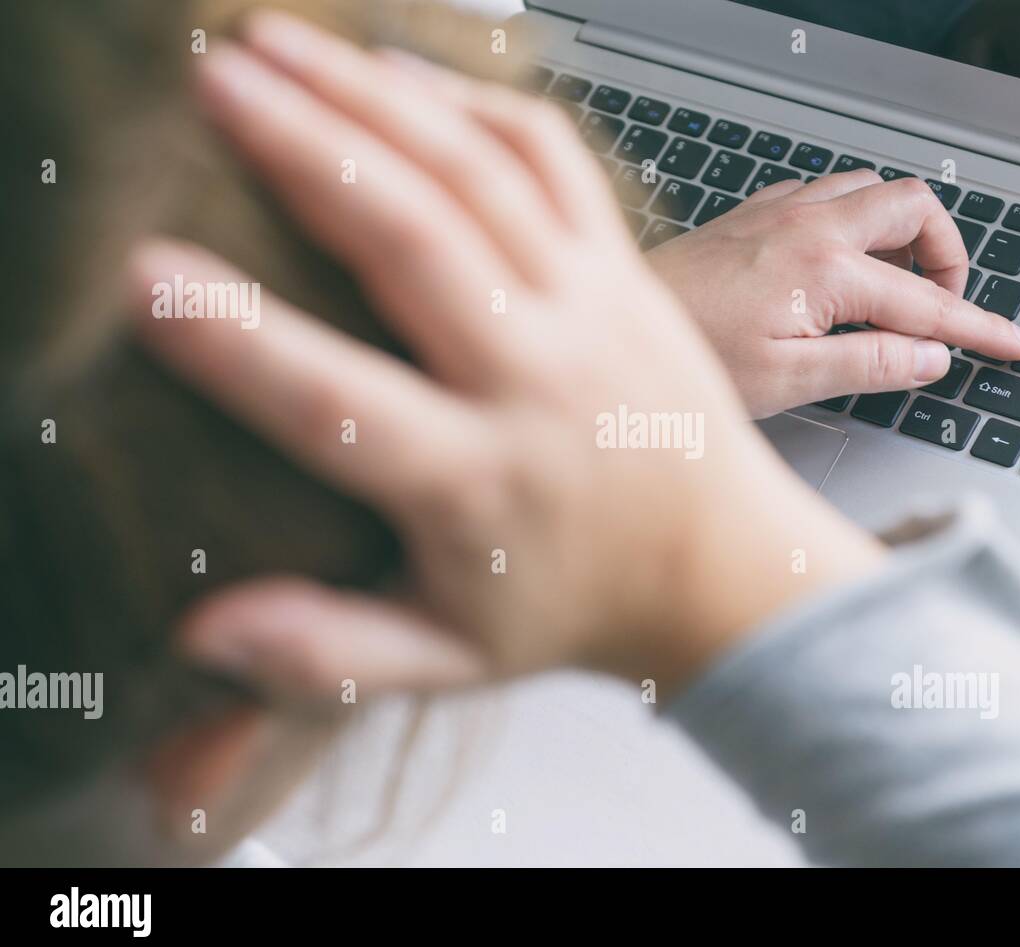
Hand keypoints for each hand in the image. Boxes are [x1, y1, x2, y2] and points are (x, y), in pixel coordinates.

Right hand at [133, 12, 882, 700]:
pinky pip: (554, 161)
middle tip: (212, 85)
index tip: (149, 279)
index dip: (241, 346)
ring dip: (375, 99)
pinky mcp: (625, 271)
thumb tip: (205, 633)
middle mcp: (538, 381)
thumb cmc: (576, 608)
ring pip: (481, 178)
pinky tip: (399, 76)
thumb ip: (332, 653)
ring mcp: (592, 310)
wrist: (719, 566)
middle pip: (414, 245)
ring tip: (277, 45)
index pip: (341, 406)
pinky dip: (475, 106)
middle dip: (308, 152)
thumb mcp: (452, 660)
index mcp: (478, 482)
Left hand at [645, 171, 1019, 418]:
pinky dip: (854, 219)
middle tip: (941, 306)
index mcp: (825, 269)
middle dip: (947, 254)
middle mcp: (808, 224)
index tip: (1013, 343)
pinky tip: (838, 263)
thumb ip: (870, 364)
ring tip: (895, 286)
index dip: (979, 327)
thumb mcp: (788, 380)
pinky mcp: (755, 212)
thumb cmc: (685, 357)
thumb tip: (932, 358)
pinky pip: (828, 190)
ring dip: (901, 230)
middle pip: (917, 207)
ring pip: (874, 188)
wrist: (606, 327)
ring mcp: (780, 211)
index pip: (928, 302)